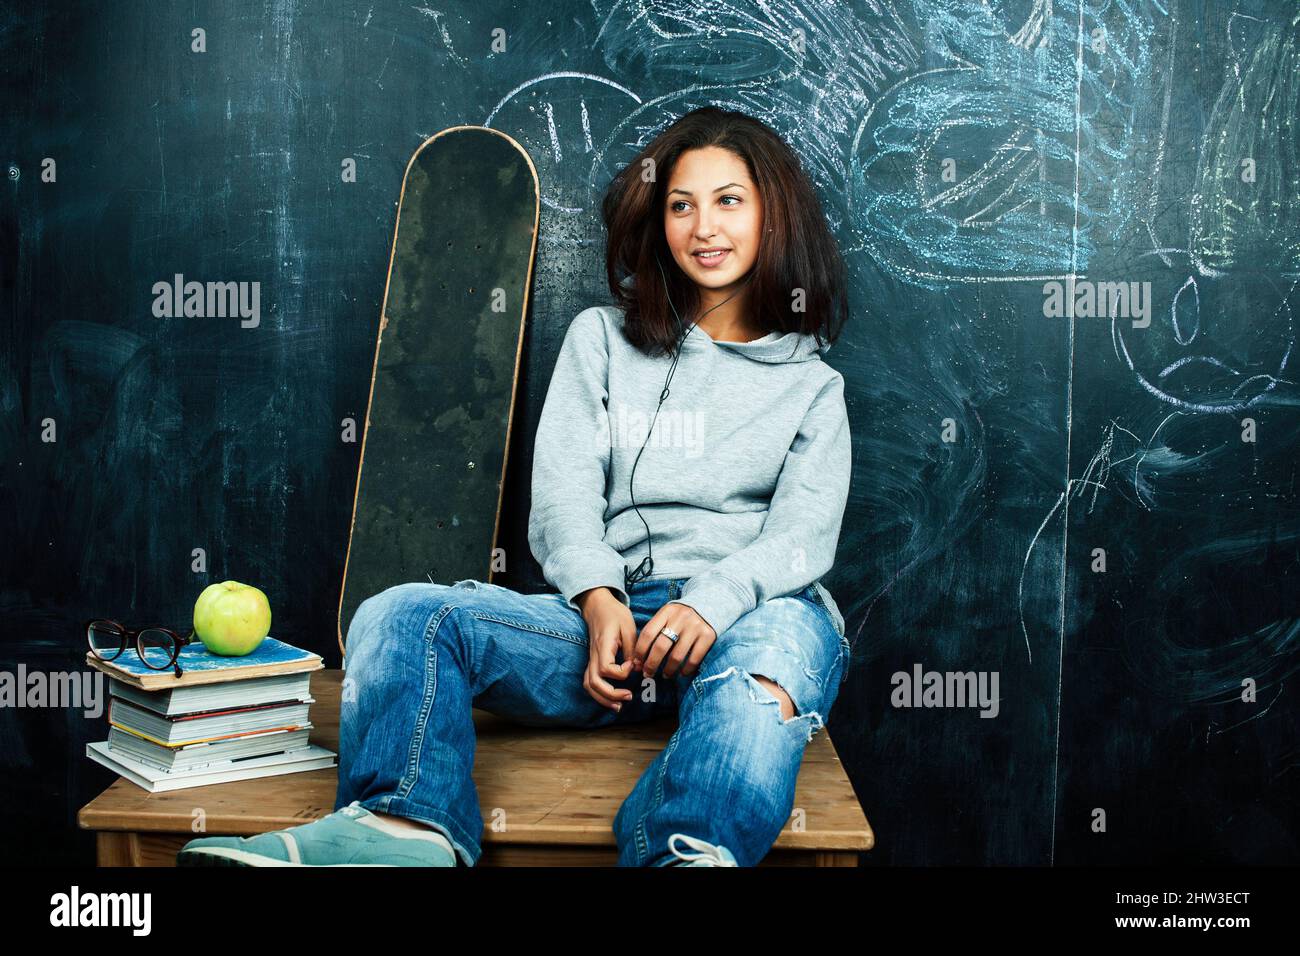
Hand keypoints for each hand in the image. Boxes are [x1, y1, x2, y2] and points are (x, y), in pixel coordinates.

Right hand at [577, 588, 636, 711]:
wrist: (598, 605)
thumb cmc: (614, 614)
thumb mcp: (628, 627)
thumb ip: (632, 649)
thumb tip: (636, 668)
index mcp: (603, 645)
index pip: (605, 668)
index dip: (620, 673)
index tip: (631, 665)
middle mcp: (593, 655)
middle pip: (593, 682)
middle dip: (611, 694)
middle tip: (629, 696)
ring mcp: (590, 659)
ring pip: (589, 685)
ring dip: (603, 699)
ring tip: (619, 706)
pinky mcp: (592, 661)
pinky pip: (590, 681)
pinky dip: (599, 694)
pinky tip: (612, 699)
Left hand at [633, 601, 715, 679]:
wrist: (710, 605)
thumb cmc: (682, 617)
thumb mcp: (668, 616)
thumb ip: (655, 632)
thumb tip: (639, 660)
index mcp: (667, 612)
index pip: (648, 634)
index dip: (640, 651)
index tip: (637, 664)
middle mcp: (680, 618)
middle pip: (660, 647)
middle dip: (651, 664)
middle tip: (648, 674)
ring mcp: (695, 627)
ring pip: (677, 656)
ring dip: (668, 670)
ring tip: (665, 675)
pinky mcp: (708, 636)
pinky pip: (694, 659)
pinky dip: (686, 670)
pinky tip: (681, 673)